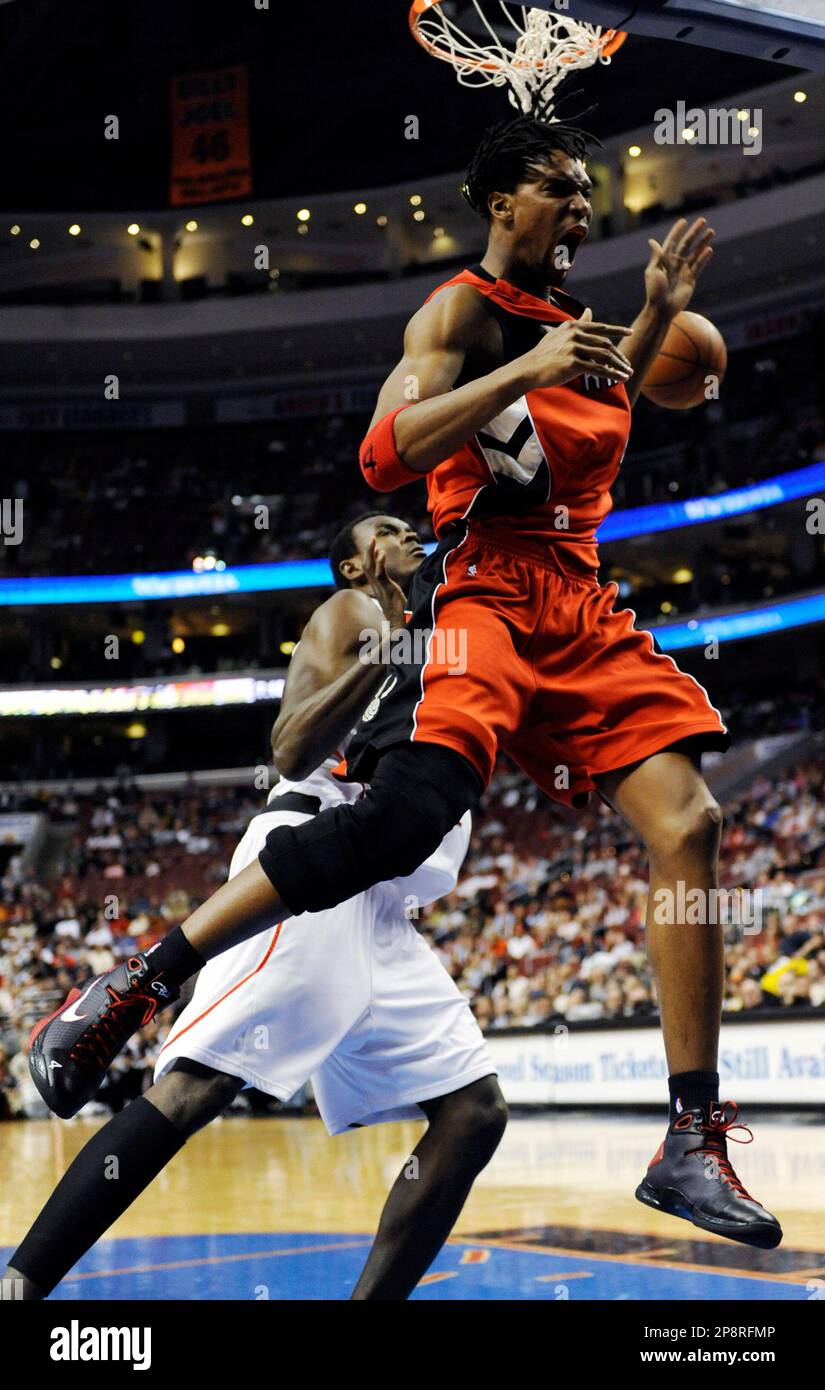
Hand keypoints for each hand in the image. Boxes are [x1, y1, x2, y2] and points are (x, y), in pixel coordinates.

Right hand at [363, 537, 407, 628]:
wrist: (400, 629)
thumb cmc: (399, 618)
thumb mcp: (396, 604)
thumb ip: (394, 598)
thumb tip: (395, 599)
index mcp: (378, 589)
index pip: (370, 571)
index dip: (370, 559)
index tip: (373, 548)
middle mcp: (377, 588)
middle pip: (367, 566)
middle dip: (367, 552)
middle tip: (371, 539)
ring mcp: (381, 589)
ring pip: (370, 568)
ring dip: (370, 553)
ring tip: (373, 539)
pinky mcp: (387, 591)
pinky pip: (380, 575)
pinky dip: (380, 563)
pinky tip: (382, 553)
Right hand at [519, 308, 633, 389]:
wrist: (528, 369)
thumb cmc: (543, 354)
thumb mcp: (560, 333)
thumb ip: (577, 323)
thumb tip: (589, 311)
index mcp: (573, 326)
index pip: (600, 328)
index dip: (617, 330)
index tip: (630, 333)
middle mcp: (575, 334)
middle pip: (605, 343)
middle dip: (619, 355)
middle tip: (627, 364)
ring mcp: (574, 348)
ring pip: (604, 356)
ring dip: (619, 366)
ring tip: (627, 373)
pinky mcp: (573, 363)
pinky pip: (598, 369)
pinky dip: (611, 374)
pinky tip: (619, 379)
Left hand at [644, 217, 714, 318]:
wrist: (662, 309)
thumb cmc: (654, 291)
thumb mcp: (652, 272)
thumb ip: (657, 256)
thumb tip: (652, 241)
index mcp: (664, 260)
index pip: (672, 242)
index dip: (677, 231)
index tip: (683, 221)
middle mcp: (674, 264)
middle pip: (686, 244)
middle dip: (694, 232)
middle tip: (703, 220)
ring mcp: (683, 271)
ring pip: (695, 253)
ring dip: (703, 242)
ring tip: (711, 231)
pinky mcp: (691, 280)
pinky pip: (699, 266)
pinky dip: (704, 258)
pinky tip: (709, 249)